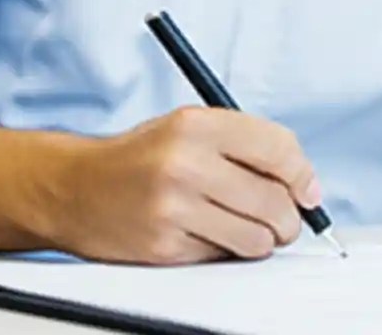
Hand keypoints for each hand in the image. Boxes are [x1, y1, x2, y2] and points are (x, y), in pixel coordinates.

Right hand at [48, 106, 318, 264]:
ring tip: (245, 228)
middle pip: (274, 201)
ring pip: (256, 238)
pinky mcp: (165, 246)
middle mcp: (185, 163)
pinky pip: (222, 256)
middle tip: (284, 220)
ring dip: (262, 240)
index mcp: (196, 125)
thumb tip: (303, 183)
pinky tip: (203, 233)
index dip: (303, 175)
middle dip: (290, 218)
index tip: (308, 191)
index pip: (277, 149)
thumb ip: (245, 145)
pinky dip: (224, 250)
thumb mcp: (189, 129)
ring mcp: (174, 207)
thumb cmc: (140, 158)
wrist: (74, 188)